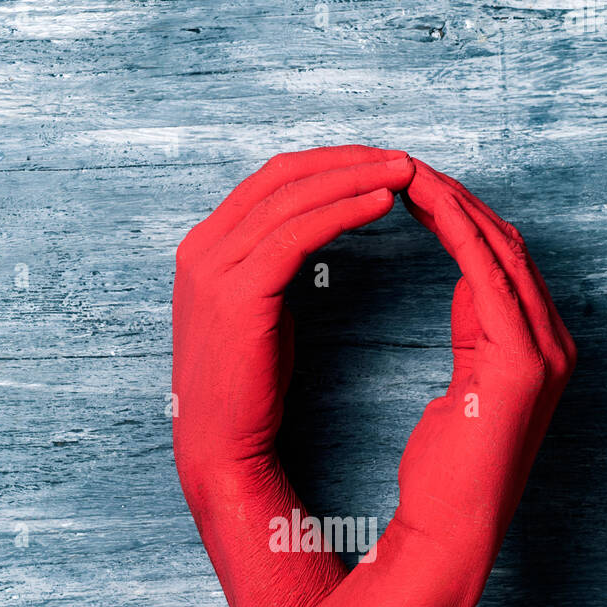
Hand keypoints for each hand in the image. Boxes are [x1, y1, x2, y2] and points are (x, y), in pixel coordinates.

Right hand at [172, 145, 413, 476]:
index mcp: (204, 247)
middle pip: (281, 177)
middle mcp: (202, 249)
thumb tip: (311, 232)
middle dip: (346, 161)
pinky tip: (381, 205)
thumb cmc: (248, 388)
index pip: (270, 180)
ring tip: (404, 174)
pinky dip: (344, 212)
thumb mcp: (259, 310)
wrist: (219, 447)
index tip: (377, 162)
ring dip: (354, 179)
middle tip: (401, 158)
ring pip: (293, 198)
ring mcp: (213, 270)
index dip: (328, 163)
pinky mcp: (237, 296)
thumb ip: (272, 264)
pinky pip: (298, 236)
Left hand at [389, 160, 576, 606]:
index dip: (458, 217)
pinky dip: (453, 231)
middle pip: (507, 243)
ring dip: (452, 203)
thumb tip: (464, 283)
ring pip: (500, 248)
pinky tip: (418, 203)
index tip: (408, 189)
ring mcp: (545, 350)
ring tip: (405, 170)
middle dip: (454, 199)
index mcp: (538, 347)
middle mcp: (553, 342)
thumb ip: (473, 333)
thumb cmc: (444, 474)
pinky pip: (486, 274)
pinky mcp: (522, 362)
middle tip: (402, 165)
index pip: (502, 260)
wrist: (450, 534)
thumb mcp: (461, 387)